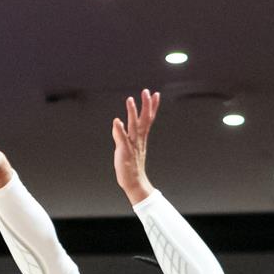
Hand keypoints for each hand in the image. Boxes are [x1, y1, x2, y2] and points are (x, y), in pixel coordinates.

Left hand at [111, 89, 160, 203]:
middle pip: (144, 119)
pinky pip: (122, 139)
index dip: (152, 106)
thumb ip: (121, 134)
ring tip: (130, 100)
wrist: (133, 182)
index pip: (148, 119)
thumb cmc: (130, 165)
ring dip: (132, 113)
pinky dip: (119, 130)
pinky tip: (117, 121)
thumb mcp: (126, 146)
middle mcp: (138, 139)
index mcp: (141, 137)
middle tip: (147, 91)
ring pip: (133, 126)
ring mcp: (132, 145)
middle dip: (146, 105)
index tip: (156, 94)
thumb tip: (117, 124)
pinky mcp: (124, 151)